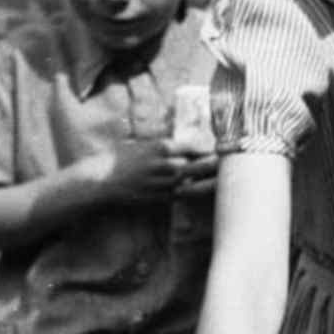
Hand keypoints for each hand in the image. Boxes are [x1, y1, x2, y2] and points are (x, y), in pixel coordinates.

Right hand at [90, 139, 214, 204]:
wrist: (103, 180)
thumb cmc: (120, 158)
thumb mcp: (142, 143)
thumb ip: (163, 141)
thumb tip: (181, 135)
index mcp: (163, 147)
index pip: (196, 145)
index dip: (211, 145)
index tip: (222, 144)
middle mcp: (167, 166)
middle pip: (203, 165)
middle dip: (218, 163)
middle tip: (231, 161)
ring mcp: (166, 184)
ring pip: (198, 182)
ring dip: (212, 180)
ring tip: (225, 178)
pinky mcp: (163, 198)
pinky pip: (186, 194)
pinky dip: (197, 191)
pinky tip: (206, 189)